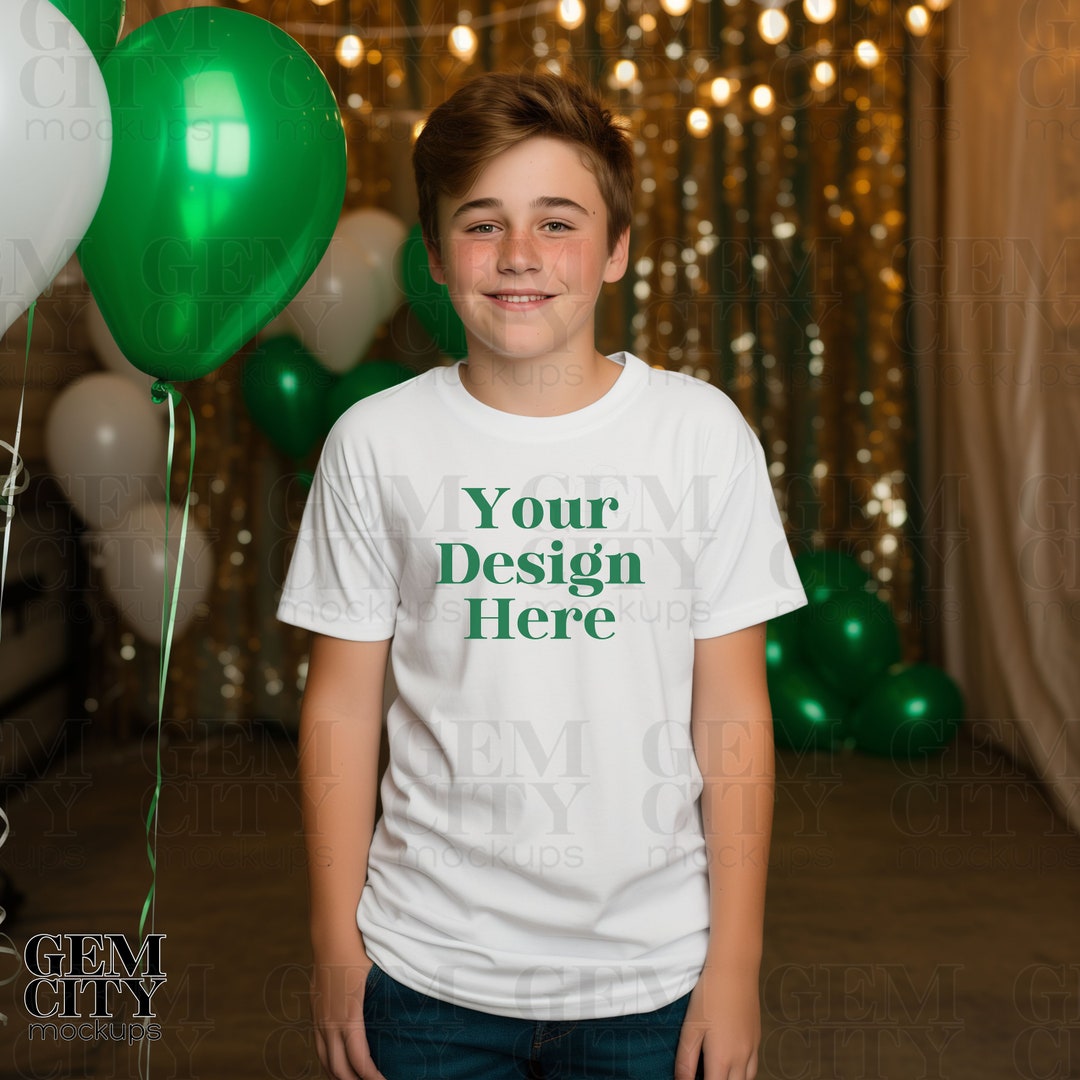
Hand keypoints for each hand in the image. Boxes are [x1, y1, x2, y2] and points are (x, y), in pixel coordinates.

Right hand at [310, 941, 386, 1079]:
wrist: (333, 935)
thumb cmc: (361, 952)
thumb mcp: (379, 977)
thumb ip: (391, 999)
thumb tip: (411, 1014)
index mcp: (348, 1017)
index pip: (359, 1061)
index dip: (372, 1078)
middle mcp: (330, 1022)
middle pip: (339, 1068)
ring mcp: (319, 1017)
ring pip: (325, 1060)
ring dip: (339, 1076)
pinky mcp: (315, 1011)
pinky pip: (318, 1045)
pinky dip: (328, 1061)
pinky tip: (338, 1064)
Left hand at [673, 963, 760, 1079]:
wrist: (735, 969)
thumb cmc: (709, 995)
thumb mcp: (691, 1027)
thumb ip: (686, 1060)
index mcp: (723, 1058)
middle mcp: (742, 1058)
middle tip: (704, 1074)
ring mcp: (753, 1048)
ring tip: (716, 1071)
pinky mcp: (757, 1037)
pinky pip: (753, 1065)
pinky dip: (743, 1072)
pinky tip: (731, 1061)